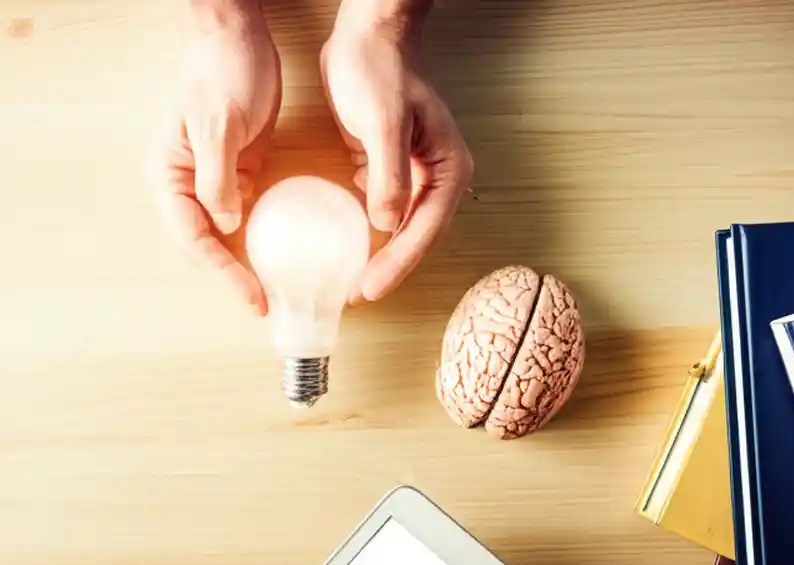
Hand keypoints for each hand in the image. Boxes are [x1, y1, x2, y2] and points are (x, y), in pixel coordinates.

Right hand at [149, 0, 280, 315]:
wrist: (237, 35)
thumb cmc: (221, 70)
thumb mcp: (220, 125)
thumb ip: (219, 178)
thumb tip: (226, 223)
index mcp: (169, 174)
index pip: (192, 236)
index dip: (222, 270)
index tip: (250, 296)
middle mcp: (184, 183)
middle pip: (202, 243)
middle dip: (229, 275)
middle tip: (263, 302)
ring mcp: (210, 179)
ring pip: (222, 234)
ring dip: (243, 261)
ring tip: (270, 289)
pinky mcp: (236, 171)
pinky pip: (244, 214)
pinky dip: (259, 236)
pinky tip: (279, 254)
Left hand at [322, 2, 473, 301]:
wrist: (367, 38)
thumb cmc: (379, 70)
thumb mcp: (383, 121)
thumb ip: (388, 173)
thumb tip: (386, 224)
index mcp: (448, 168)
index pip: (425, 229)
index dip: (398, 264)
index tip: (369, 288)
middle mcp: (438, 177)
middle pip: (417, 237)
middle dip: (390, 270)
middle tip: (357, 297)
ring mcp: (416, 177)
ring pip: (402, 231)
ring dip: (379, 258)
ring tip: (351, 284)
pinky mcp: (391, 172)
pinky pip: (384, 214)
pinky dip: (368, 235)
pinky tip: (346, 248)